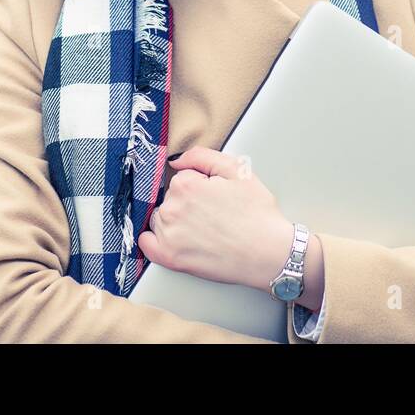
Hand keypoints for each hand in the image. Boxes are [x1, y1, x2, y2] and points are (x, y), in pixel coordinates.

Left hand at [137, 146, 295, 294]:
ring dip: (175, 221)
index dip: (200, 186)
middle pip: (169, 198)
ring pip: (161, 218)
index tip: (215, 197)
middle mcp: (172, 209)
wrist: (268, 253)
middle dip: (187, 203)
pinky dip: (154, 240)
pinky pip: (146, 244)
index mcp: (186, 185)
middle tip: (213, 215)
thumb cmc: (257, 214)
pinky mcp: (169, 258)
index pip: (181, 179)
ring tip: (203, 230)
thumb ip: (201, 156)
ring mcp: (169, 235)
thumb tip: (175, 160)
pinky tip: (173, 240)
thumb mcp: (237, 170)